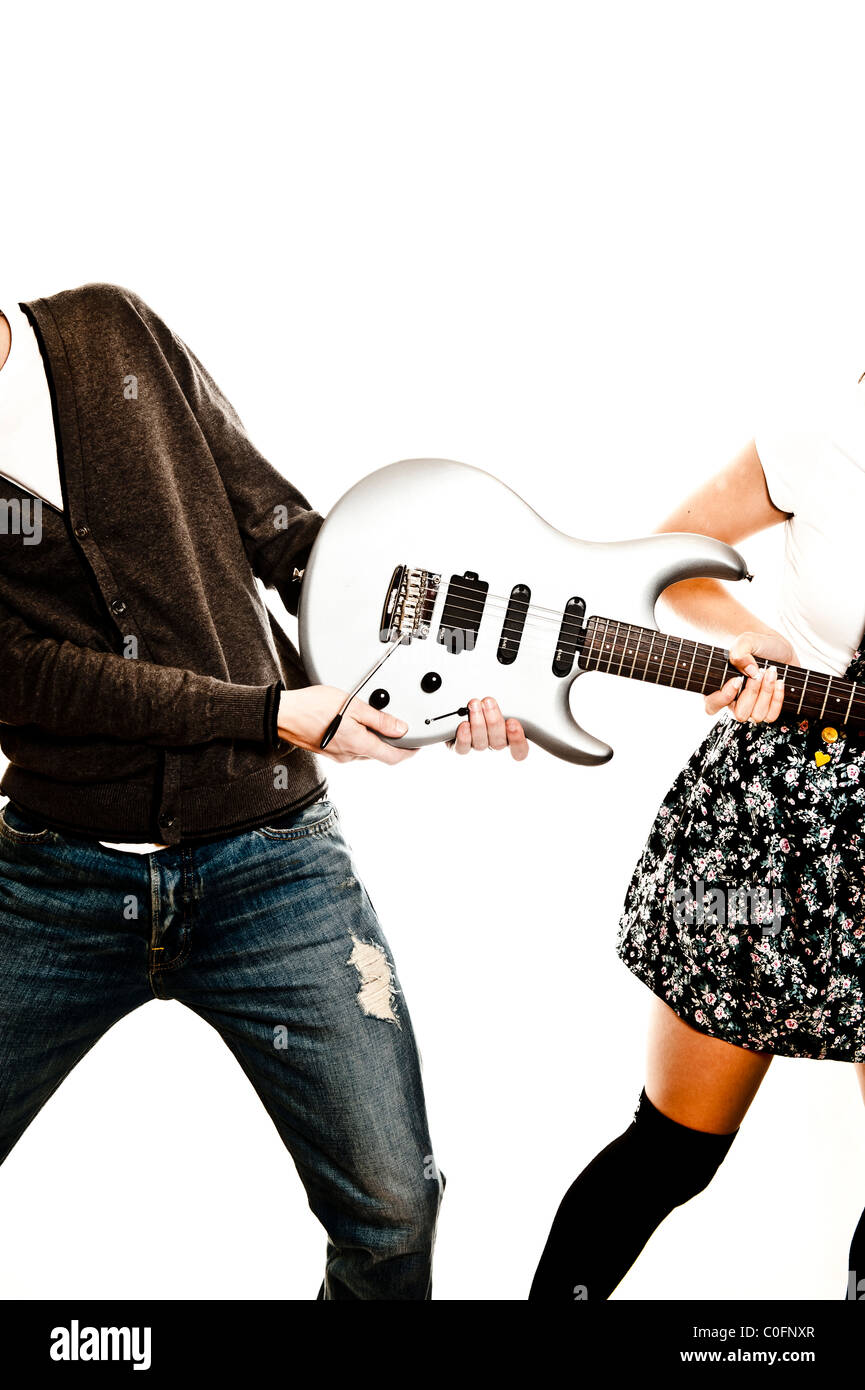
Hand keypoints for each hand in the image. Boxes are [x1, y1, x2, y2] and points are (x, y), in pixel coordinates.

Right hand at [278, 686, 416, 764]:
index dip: (409, 753)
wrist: (283, 715)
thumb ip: (379, 720)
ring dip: (374, 741)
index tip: (417, 745)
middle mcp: (350, 755)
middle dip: (392, 744)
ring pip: (365, 751)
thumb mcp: (353, 706)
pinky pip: (351, 748)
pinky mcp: (328, 751)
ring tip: (376, 722)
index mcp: (359, 745)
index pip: (393, 757)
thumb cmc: (313, 707)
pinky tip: (355, 724)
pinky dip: (359, 739)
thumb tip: (401, 729)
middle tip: (400, 729)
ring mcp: (338, 755)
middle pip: (379, 754)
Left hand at [447, 697, 528, 759]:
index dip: (517, 739)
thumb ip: (512, 699)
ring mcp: (478, 744)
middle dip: (493, 721)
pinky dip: (464, 737)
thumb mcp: (505, 696)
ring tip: (474, 705)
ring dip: (478, 724)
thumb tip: (524, 684)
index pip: (520, 748)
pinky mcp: (461, 746)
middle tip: (488, 702)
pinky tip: (464, 724)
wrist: (462, 702)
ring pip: (481, 744)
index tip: (513, 722)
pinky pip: (463, 748)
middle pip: (498, 742)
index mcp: (510, 735)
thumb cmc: (489, 699)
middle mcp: (495, 742)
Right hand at [704, 631, 798, 724]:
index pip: (712, 706)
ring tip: (771, 672)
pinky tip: (778, 682)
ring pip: (757, 715)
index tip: (737, 679)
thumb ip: (739, 651)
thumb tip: (750, 671)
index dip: (725, 696)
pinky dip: (777, 698)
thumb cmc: (757, 645)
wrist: (778, 647)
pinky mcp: (768, 710)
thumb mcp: (745, 641)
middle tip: (759, 672)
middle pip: (739, 714)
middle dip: (752, 692)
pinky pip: (771, 716)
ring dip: (766, 692)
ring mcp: (751, 708)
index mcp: (718, 688)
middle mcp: (733, 702)